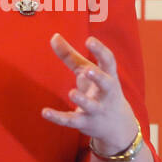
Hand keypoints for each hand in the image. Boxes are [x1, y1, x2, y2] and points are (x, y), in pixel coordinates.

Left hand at [41, 33, 138, 153]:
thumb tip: (54, 36)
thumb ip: (71, 55)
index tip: (90, 40)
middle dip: (99, 78)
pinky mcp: (86, 123)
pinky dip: (59, 118)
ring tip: (72, 93)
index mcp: (108, 76)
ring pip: (91, 106)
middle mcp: (106, 93)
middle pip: (106, 84)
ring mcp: (97, 109)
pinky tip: (45, 112)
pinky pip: (72, 121)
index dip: (100, 50)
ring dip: (82, 100)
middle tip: (88, 70)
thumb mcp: (87, 72)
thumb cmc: (99, 90)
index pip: (108, 62)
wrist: (117, 125)